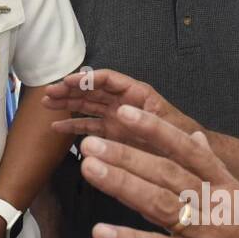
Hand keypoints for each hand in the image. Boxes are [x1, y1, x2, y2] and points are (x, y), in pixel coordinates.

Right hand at [42, 68, 195, 143]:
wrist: (191, 158)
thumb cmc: (183, 138)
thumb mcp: (168, 126)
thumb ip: (147, 118)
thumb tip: (121, 113)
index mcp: (138, 94)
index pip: (109, 80)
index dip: (87, 78)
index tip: (68, 81)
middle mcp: (123, 103)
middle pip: (92, 90)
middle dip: (70, 89)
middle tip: (50, 91)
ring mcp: (116, 118)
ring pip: (87, 106)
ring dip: (67, 103)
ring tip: (47, 103)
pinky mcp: (112, 135)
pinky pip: (89, 127)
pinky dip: (72, 126)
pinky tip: (57, 127)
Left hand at [76, 109, 238, 237]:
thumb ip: (210, 174)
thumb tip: (196, 139)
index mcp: (226, 188)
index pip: (188, 149)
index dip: (156, 129)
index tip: (125, 112)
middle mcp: (218, 206)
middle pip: (167, 172)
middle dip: (127, 154)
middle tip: (91, 143)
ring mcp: (209, 236)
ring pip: (161, 202)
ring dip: (122, 183)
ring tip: (91, 170)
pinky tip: (102, 233)